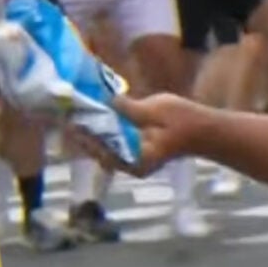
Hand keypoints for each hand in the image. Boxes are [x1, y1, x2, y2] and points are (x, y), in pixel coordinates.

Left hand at [68, 92, 205, 176]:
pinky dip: (100, 133)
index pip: (103, 148)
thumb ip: (129, 109)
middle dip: (82, 133)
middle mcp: (131, 165)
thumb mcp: (156, 110)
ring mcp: (132, 161)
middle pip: (99, 150)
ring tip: (73, 115)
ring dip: (89, 133)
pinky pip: (110, 145)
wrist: (203, 130)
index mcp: (137, 158)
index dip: (85, 134)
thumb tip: (105, 101)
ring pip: (102, 149)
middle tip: (65, 114)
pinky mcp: (133, 153)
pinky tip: (91, 118)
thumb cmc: (184, 120)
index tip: (70, 120)